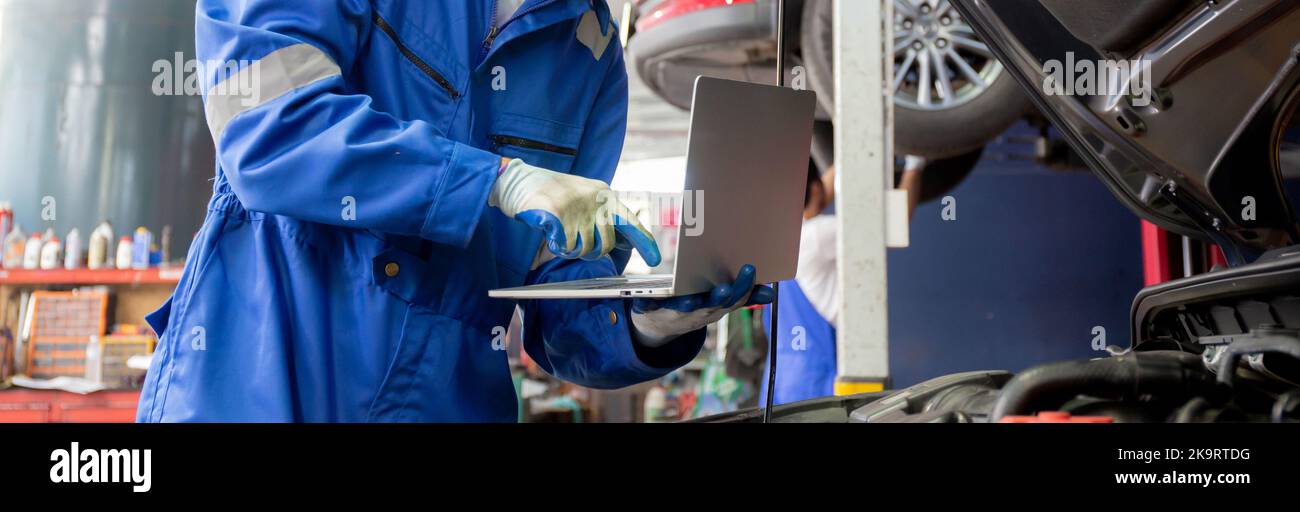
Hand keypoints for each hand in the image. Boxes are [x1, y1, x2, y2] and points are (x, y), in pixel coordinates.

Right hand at [490, 158, 660, 264]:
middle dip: (592, 252)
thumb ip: (598, 217)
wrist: (516, 179)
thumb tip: (616, 243)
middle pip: (606, 244)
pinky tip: (550, 233)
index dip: (643, 241)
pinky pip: (565, 245)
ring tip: (560, 235)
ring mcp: (576, 206)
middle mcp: (594, 199)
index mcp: (603, 194)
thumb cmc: (548, 193)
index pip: (629, 220)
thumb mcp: (580, 199)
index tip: (656, 259)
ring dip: (571, 249)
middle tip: (577, 246)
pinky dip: (556, 245)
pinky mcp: (557, 213)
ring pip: (584, 248)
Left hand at [629, 264, 773, 346]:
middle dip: (720, 296)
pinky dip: (645, 302)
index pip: (732, 299)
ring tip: (691, 297)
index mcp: (713, 307)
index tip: (750, 269)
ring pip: (682, 308)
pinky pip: (647, 307)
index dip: (742, 287)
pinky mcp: (648, 310)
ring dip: (688, 304)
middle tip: (728, 285)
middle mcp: (696, 312)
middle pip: (711, 304)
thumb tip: (770, 293)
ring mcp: (672, 313)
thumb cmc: (692, 307)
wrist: (657, 326)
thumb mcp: (718, 304)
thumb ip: (742, 297)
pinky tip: (643, 296)